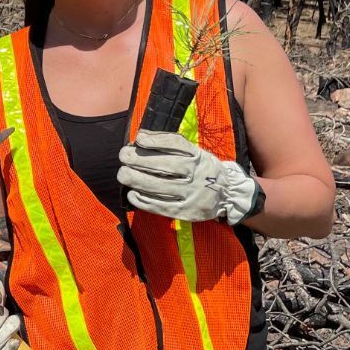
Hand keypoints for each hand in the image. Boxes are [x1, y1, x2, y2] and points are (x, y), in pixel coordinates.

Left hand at [117, 130, 264, 223]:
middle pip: (166, 166)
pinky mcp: (186, 212)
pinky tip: (132, 194)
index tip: (138, 138)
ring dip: (138, 180)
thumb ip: (171, 145)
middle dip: (141, 160)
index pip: (176, 145)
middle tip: (123, 156)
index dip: (156, 141)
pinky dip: (145, 201)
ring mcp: (192, 194)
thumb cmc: (202, 169)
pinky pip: (162, 206)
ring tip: (123, 175)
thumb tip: (141, 137)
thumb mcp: (195, 153)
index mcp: (198, 156)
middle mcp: (196, 174)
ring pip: (161, 187)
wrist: (227, 194)